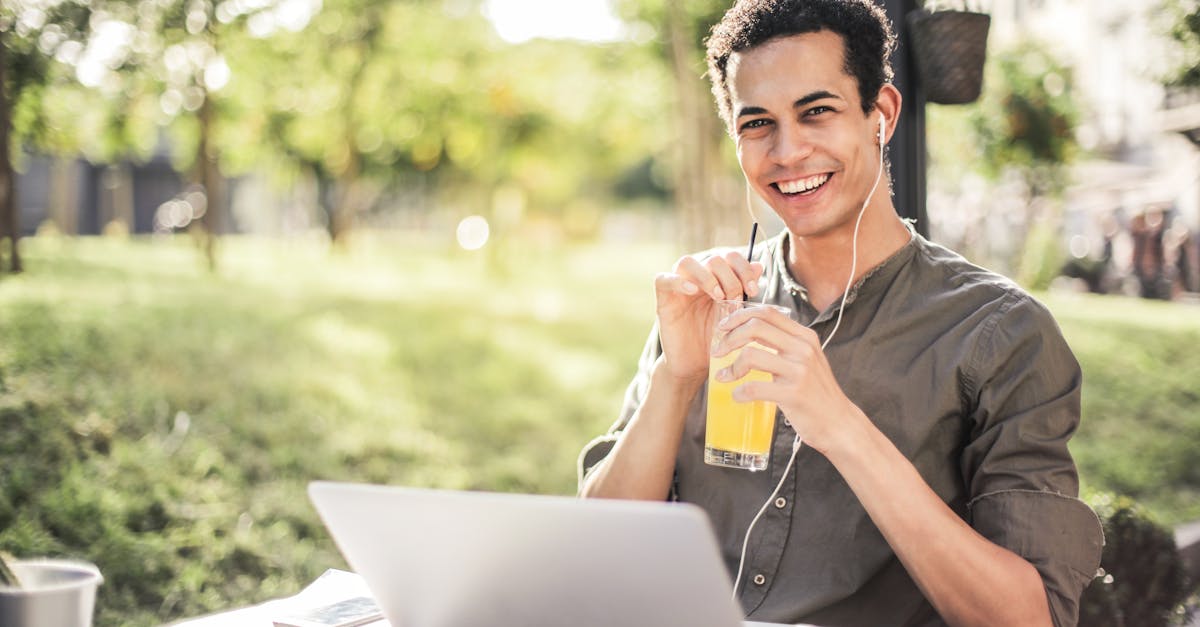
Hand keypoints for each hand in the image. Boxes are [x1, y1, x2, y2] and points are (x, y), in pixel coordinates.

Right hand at [653, 251, 763, 382]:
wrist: (696, 367)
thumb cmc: (717, 342)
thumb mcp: (736, 316)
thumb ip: (745, 291)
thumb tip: (758, 265)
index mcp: (716, 280)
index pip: (729, 258)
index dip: (743, 268)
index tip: (754, 290)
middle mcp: (697, 280)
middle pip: (712, 259)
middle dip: (729, 277)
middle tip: (736, 299)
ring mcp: (678, 289)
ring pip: (687, 262)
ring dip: (707, 276)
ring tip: (719, 296)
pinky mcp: (664, 301)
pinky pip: (663, 280)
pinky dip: (678, 281)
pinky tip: (692, 291)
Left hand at [710, 305, 861, 452]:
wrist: (838, 423)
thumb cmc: (816, 392)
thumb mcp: (805, 360)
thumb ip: (784, 344)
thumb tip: (748, 333)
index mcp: (805, 336)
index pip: (767, 313)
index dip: (739, 316)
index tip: (723, 327)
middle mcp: (803, 349)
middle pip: (755, 327)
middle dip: (729, 338)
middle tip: (717, 351)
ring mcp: (800, 371)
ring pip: (751, 355)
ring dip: (731, 367)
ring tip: (723, 377)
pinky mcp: (794, 394)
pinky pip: (754, 388)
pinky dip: (739, 392)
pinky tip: (737, 396)